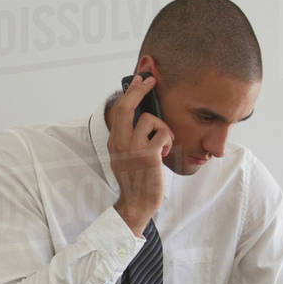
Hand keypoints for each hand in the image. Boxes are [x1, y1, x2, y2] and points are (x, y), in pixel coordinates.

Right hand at [106, 74, 173, 236]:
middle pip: (126, 106)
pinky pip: (163, 134)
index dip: (131, 92)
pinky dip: (168, 140)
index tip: (140, 80)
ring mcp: (133, 149)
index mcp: (114, 142)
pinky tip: (165, 152)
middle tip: (151, 81)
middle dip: (140, 90)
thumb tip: (139, 116)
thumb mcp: (124, 157)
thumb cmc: (136, 181)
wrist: (136, 203)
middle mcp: (120, 143)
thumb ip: (128, 138)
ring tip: (163, 142)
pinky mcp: (149, 156)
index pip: (119, 109)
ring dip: (162, 127)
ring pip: (150, 119)